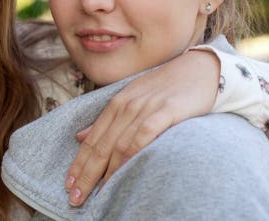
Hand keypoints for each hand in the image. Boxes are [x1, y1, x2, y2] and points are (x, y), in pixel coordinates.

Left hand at [64, 49, 219, 205]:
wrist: (200, 70)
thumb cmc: (167, 88)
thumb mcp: (132, 99)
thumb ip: (107, 120)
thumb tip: (80, 137)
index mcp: (116, 104)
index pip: (92, 140)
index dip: (78, 164)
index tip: (68, 184)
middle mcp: (126, 106)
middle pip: (100, 146)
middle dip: (85, 173)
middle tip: (74, 197)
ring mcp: (144, 109)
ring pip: (118, 145)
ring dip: (106, 172)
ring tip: (97, 194)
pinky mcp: (166, 112)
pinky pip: (143, 137)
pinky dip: (131, 155)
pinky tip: (123, 173)